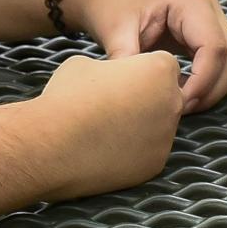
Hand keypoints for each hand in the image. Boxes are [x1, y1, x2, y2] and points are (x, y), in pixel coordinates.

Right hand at [30, 52, 183, 199]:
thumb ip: (111, 69)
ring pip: (160, 127)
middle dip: (147, 98)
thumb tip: (111, 79)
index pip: (163, 65)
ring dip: (141, 126)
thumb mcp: (86, 63)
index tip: (120, 80)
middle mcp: (172, 102)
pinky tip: (107, 149)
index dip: (140, 71)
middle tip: (115, 105)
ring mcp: (166, 136)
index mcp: (160, 69)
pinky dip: (133, 151)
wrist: (54, 144)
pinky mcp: (156, 164)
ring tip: (107, 130)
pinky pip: (149, 153)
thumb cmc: (69, 96)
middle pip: (167, 96)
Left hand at [64, 0, 226, 111]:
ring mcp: (212, 19)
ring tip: (179, 101)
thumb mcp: (115, 31)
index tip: (177, 104)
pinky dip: (207, 83)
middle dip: (210, 91)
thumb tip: (137, 94)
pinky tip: (180, 90)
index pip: (214, 48)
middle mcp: (209, 8)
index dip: (202, 82)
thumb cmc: (111, 5)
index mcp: (190, 1)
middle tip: (178, 109)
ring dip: (211, 90)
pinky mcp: (207, 33)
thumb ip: (126, 60)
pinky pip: (221, 64)